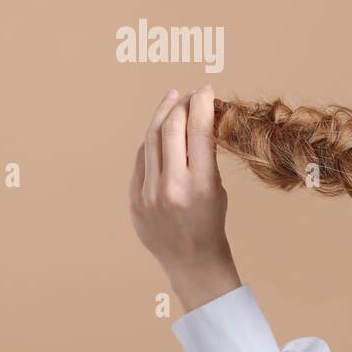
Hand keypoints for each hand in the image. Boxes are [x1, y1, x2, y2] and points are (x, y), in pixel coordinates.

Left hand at [128, 86, 241, 311]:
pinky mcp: (134, 199)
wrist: (191, 261)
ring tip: (172, 101)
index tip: (205, 89)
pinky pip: (141, 159)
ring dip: (162, 116)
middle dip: (180, 105)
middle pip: (170, 130)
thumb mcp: (217, 189)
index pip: (198, 132)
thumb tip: (198, 118)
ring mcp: (148, 194)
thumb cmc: (211, 223)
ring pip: (150, 140)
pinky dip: (152, 140)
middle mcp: (172, 188)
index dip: (201, 104)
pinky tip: (160, 130)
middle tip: (188, 93)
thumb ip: (204, 157)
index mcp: (201, 186)